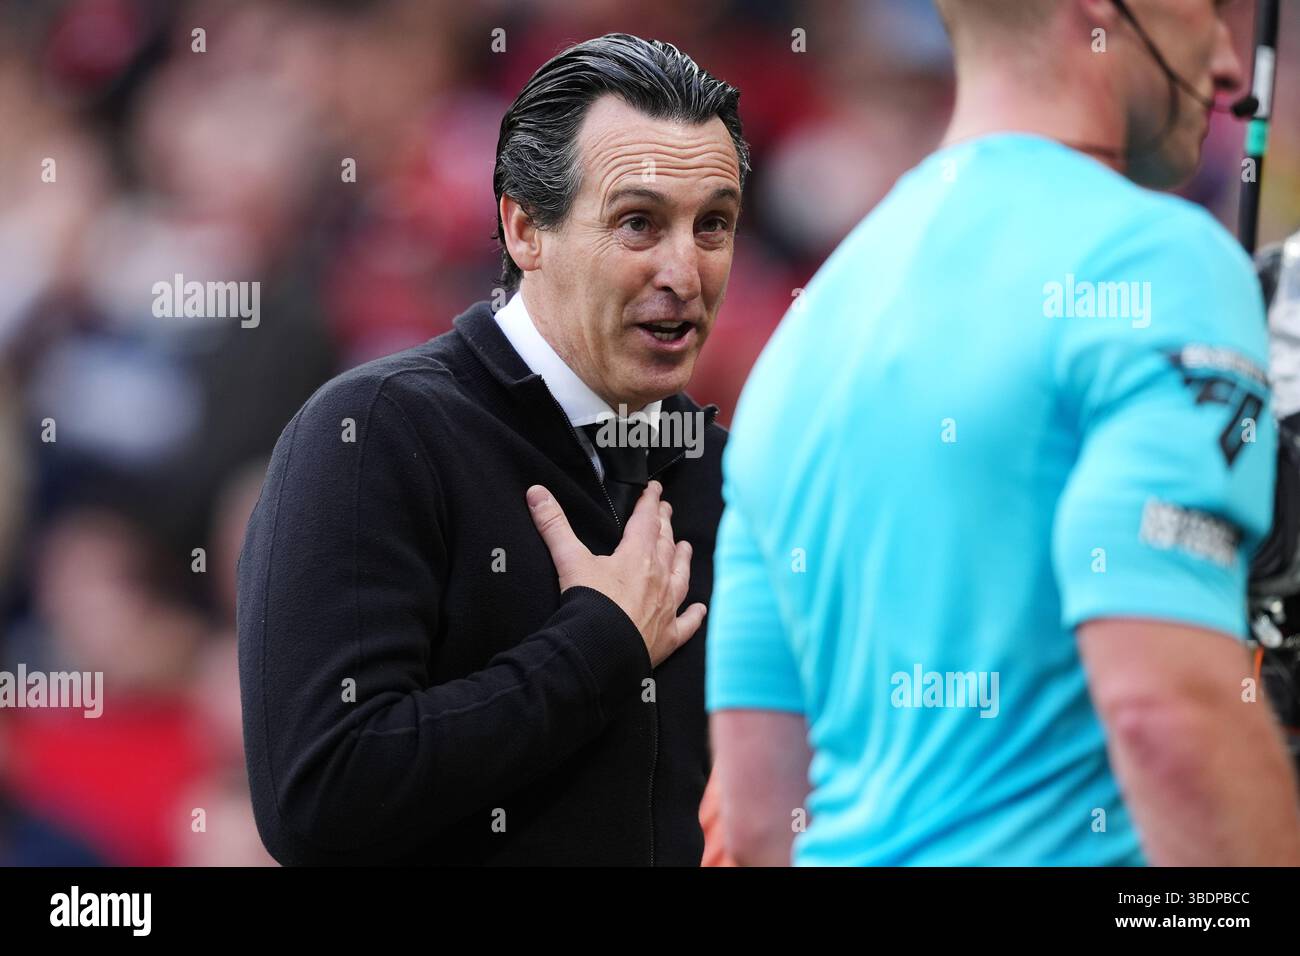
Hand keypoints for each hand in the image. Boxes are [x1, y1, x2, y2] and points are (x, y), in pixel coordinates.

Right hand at [527, 480, 705, 667]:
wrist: (602, 650)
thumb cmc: (590, 606)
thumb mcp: (569, 559)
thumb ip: (554, 525)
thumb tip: (537, 493)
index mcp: (637, 556)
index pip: (646, 520)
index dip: (650, 502)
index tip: (655, 490)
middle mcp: (658, 578)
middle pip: (665, 544)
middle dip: (665, 525)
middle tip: (667, 512)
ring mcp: (666, 607)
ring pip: (681, 576)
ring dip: (683, 559)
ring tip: (685, 547)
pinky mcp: (668, 636)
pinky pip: (687, 623)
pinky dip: (695, 615)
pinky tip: (700, 609)